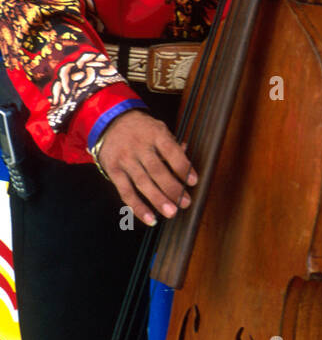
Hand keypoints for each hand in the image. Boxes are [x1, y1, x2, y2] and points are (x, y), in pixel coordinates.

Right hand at [95, 111, 196, 226]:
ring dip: (158, 200)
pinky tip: (150, 218)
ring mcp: (125, 159)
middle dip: (173, 188)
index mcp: (155, 134)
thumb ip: (172, 145)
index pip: (171, 151)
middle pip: (157, 170)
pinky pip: (126, 192)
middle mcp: (139, 147)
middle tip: (185, 202)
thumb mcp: (158, 129)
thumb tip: (187, 158)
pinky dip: (138, 207)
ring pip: (143, 183)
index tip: (193, 181)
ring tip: (171, 212)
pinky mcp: (113, 171)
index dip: (183, 167)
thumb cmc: (141, 129)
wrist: (110, 121)